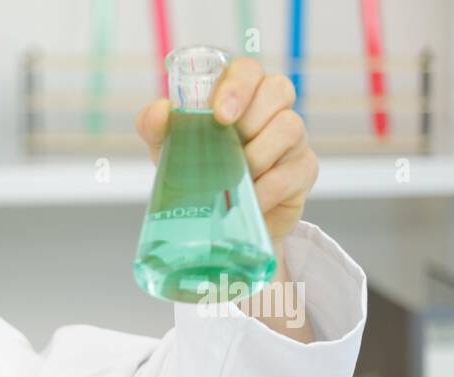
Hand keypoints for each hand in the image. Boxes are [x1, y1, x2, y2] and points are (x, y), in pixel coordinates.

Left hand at [134, 58, 318, 252]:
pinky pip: (295, 170)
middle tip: (227, 149)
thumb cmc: (196, 173)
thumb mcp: (169, 149)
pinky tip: (250, 199)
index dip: (238, 86)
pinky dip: (268, 187)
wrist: (215, 222)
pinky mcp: (303, 170)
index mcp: (240, 95)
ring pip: (290, 127)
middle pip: (278, 90)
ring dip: (257, 155)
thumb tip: (159, 112)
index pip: (248, 71)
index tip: (221, 115)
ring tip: (233, 179)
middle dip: (250, 120)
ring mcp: (292, 138)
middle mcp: (272, 110)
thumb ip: (156, 126)